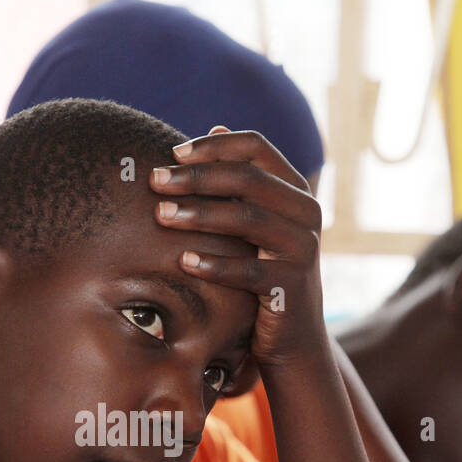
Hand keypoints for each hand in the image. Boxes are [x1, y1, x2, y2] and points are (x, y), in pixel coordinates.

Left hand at [150, 126, 324, 368]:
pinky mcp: (292, 288)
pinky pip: (249, 271)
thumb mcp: (254, 223)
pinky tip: (183, 262)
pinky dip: (214, 264)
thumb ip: (238, 181)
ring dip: (199, 214)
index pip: (257, 148)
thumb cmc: (261, 273)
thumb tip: (215, 123)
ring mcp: (303, 250)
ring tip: (161, 215)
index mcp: (294, 190)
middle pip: (249, 179)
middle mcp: (306, 214)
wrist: (291, 338)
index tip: (173, 153)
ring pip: (249, 219)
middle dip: (197, 177)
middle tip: (155, 180)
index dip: (214, 146)